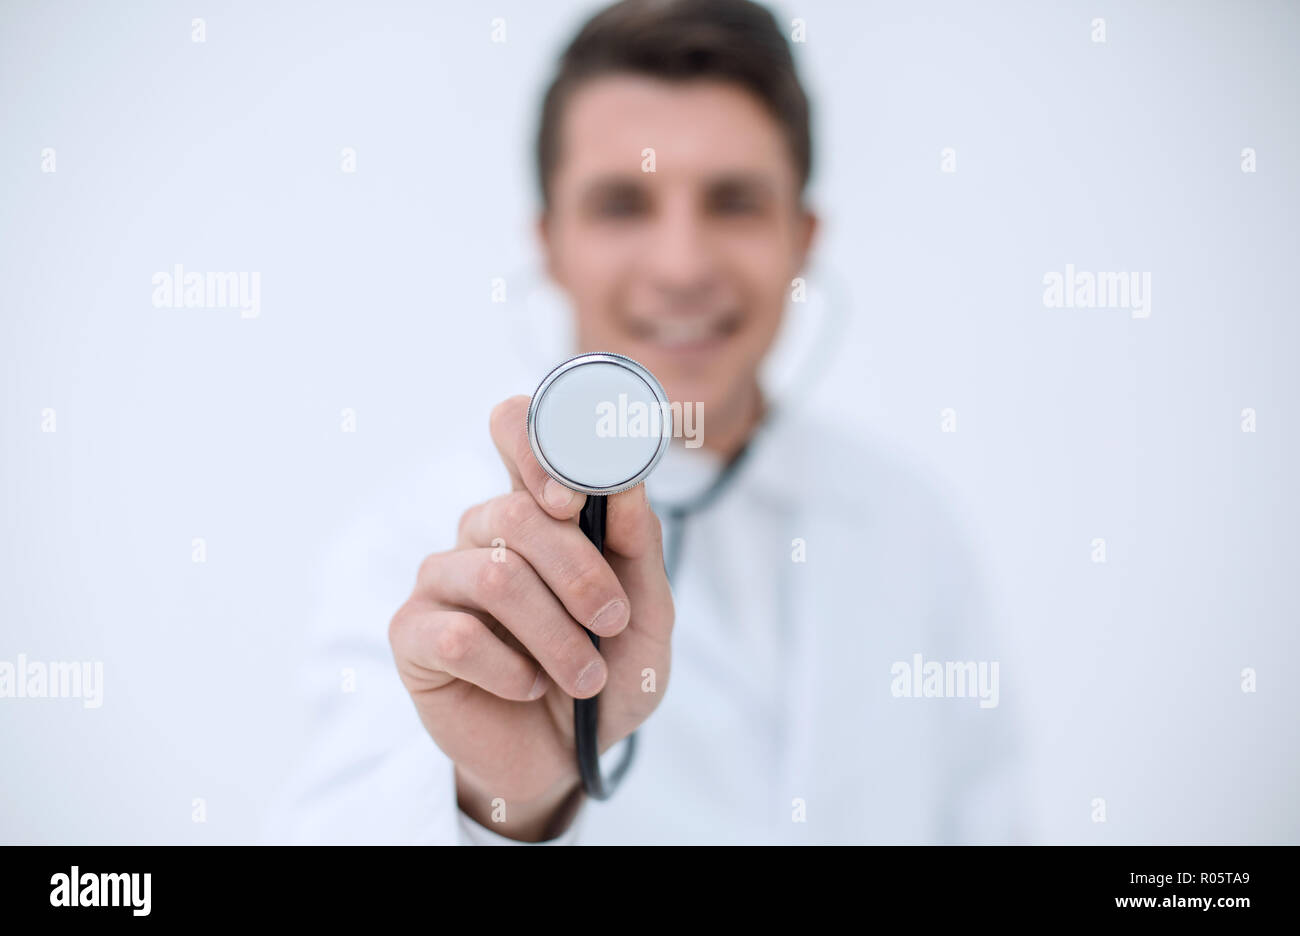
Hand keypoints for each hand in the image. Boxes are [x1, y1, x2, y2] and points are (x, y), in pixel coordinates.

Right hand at [388, 395, 674, 840]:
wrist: (565, 758)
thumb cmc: (606, 675)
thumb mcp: (646, 616)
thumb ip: (639, 549)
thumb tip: (627, 484)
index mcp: (537, 509)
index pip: (514, 427)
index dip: (539, 444)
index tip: (575, 498)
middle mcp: (482, 532)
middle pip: (516, 511)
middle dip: (579, 571)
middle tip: (613, 621)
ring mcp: (442, 580)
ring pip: (495, 577)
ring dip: (556, 635)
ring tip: (584, 678)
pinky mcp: (413, 633)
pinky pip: (459, 635)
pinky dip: (511, 670)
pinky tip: (529, 688)